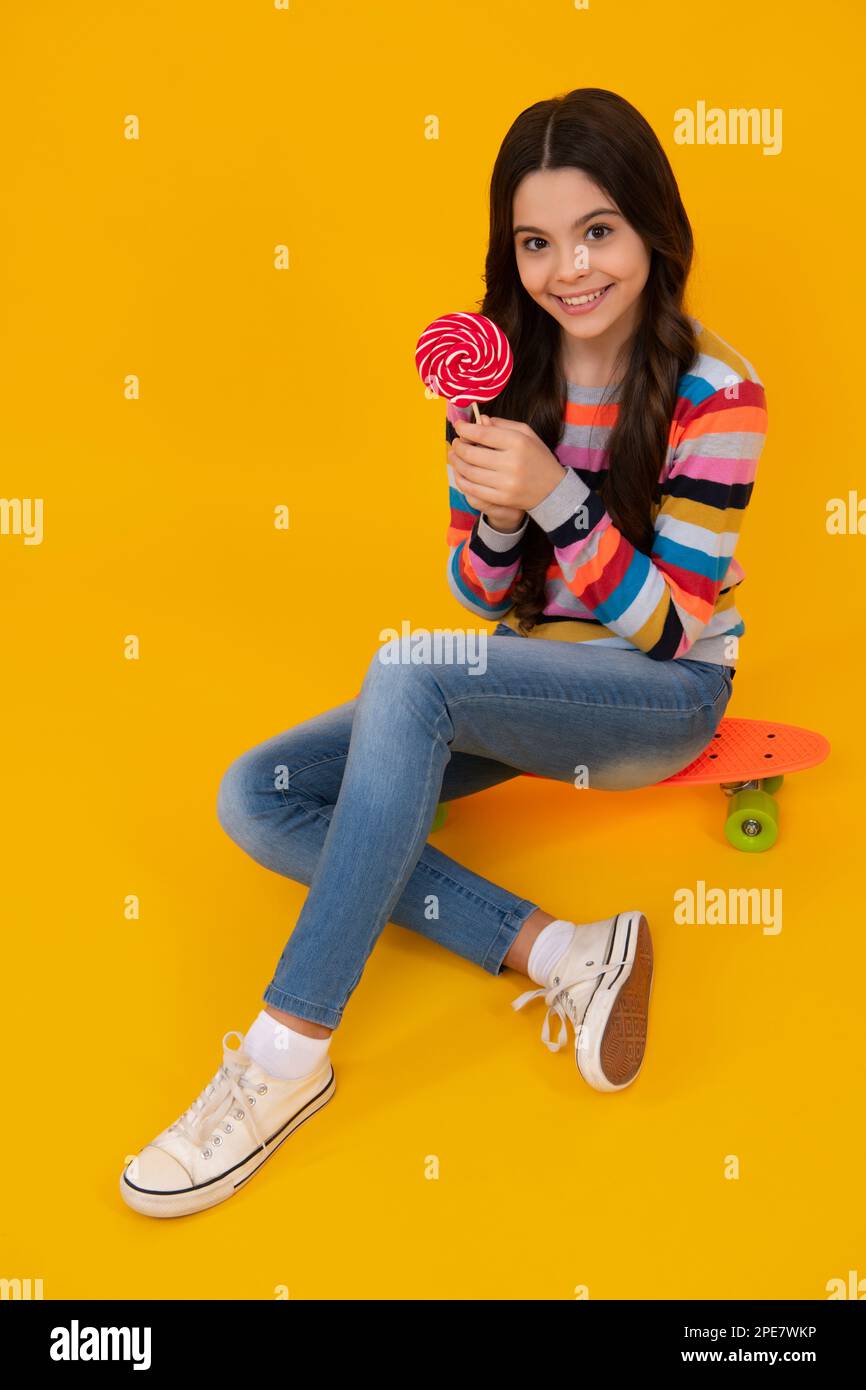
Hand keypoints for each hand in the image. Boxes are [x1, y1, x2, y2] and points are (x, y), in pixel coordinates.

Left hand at [449, 413, 565, 516]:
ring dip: (456, 463)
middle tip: (455, 443)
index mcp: (518, 442)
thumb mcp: (527, 434)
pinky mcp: (502, 498)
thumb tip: (480, 420)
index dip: (465, 429)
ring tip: (453, 456)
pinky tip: (460, 473)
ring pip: (469, 472)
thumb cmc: (537, 457)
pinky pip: (474, 489)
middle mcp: (512, 462)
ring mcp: (506, 483)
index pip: (482, 434)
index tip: (458, 427)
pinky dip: (462, 480)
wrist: (553, 490)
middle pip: (472, 453)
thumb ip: (503, 425)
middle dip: (458, 446)